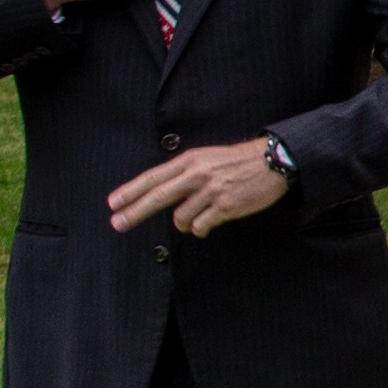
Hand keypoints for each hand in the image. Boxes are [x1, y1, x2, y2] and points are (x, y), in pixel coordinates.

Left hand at [107, 140, 290, 237]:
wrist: (273, 162)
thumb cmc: (237, 162)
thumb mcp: (206, 158)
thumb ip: (183, 174)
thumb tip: (160, 194)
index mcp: (189, 161)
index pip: (152, 177)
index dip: (130, 191)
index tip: (113, 203)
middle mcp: (197, 174)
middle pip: (157, 196)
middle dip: (134, 212)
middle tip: (117, 223)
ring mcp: (211, 191)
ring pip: (180, 217)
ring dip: (183, 223)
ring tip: (195, 218)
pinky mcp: (226, 206)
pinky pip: (201, 226)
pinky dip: (199, 229)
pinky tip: (205, 225)